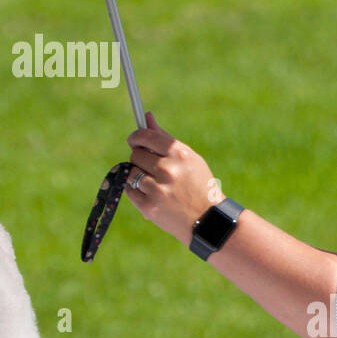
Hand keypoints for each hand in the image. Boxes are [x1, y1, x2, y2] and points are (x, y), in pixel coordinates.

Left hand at [124, 111, 224, 246]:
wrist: (207, 221)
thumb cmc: (198, 184)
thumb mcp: (189, 158)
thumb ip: (165, 138)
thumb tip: (147, 116)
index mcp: (179, 154)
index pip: (146, 136)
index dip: (137, 137)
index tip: (135, 140)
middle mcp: (167, 170)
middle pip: (136, 154)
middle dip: (140, 158)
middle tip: (150, 166)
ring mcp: (157, 190)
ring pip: (131, 172)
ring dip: (138, 175)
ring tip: (154, 182)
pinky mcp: (148, 207)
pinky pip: (129, 190)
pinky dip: (136, 190)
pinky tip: (151, 194)